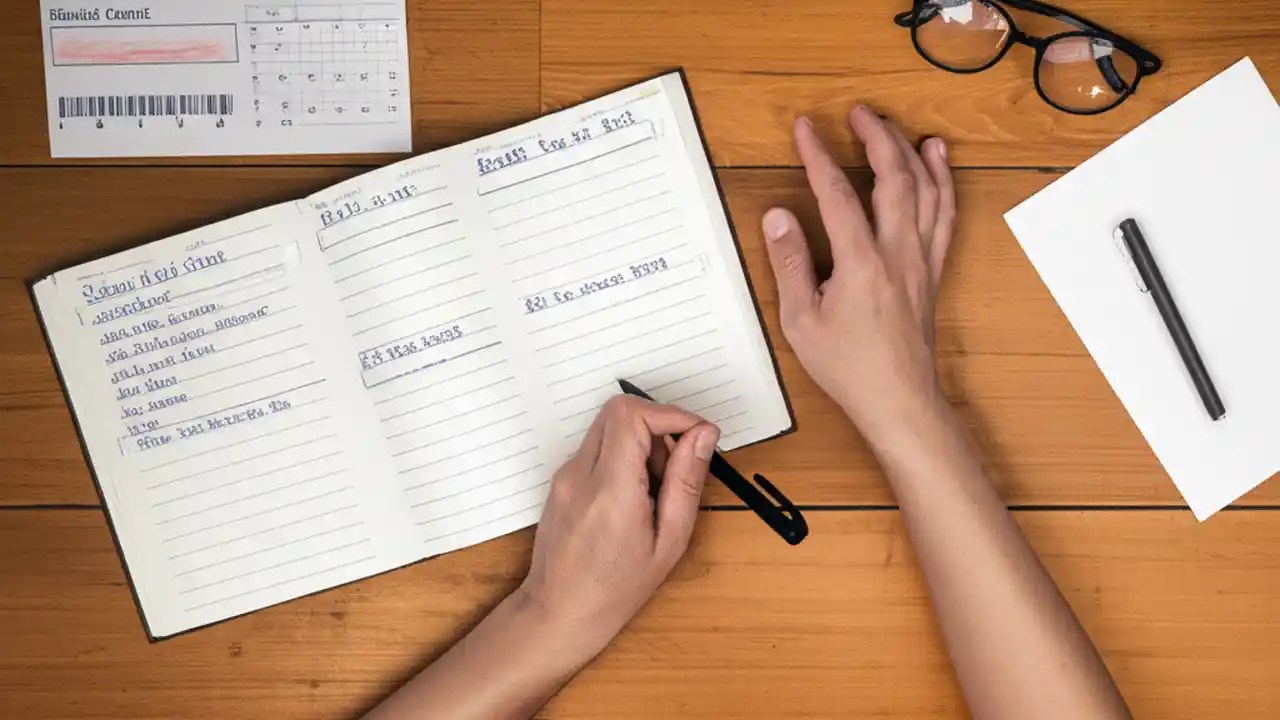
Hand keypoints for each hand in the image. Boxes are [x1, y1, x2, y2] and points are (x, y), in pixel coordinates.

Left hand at [516, 396, 719, 657]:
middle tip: (676, 464)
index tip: (697, 434)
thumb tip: (703, 435)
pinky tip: (633, 496)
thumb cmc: (617, 589)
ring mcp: (565, 475)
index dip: (671, 414)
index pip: (633, 416)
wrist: (560, 611)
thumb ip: (686, 481)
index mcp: (611, 491)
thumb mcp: (669, 541)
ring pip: (608, 426)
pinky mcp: (561, 479)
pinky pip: (597, 447)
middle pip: (619, 411)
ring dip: (641, 441)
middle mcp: (580, 474)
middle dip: (658, 425)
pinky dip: (623, 455)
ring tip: (654, 488)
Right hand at [762, 107, 955, 449]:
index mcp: (861, 263)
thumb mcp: (801, 321)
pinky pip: (944, 215)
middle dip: (876, 137)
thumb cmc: (849, 367)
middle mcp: (898, 252)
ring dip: (912, 152)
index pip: (838, 194)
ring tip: (899, 127)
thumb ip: (790, 264)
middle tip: (857, 114)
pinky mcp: (932, 271)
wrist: (900, 399)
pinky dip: (943, 183)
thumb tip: (779, 217)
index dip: (819, 155)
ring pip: (927, 191)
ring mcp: (921, 260)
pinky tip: (937, 165)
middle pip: (894, 178)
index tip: (806, 128)